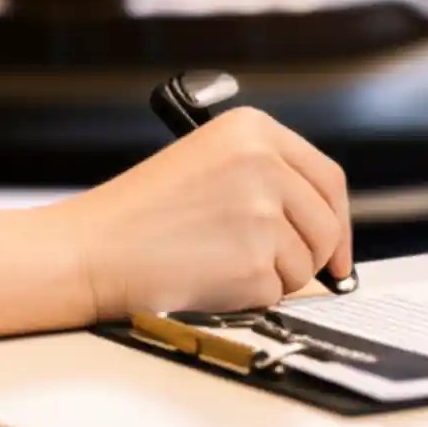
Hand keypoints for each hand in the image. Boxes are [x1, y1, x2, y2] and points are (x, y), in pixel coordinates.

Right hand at [59, 107, 352, 318]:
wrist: (89, 250)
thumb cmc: (141, 213)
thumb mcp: (209, 162)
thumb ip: (271, 178)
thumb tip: (328, 225)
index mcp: (253, 129)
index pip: (328, 178)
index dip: (338, 218)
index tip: (338, 248)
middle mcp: (264, 163)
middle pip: (326, 225)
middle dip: (313, 257)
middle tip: (280, 268)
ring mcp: (261, 213)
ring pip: (304, 263)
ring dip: (272, 277)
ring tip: (218, 262)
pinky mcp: (253, 260)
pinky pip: (275, 292)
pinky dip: (249, 297)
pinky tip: (208, 278)